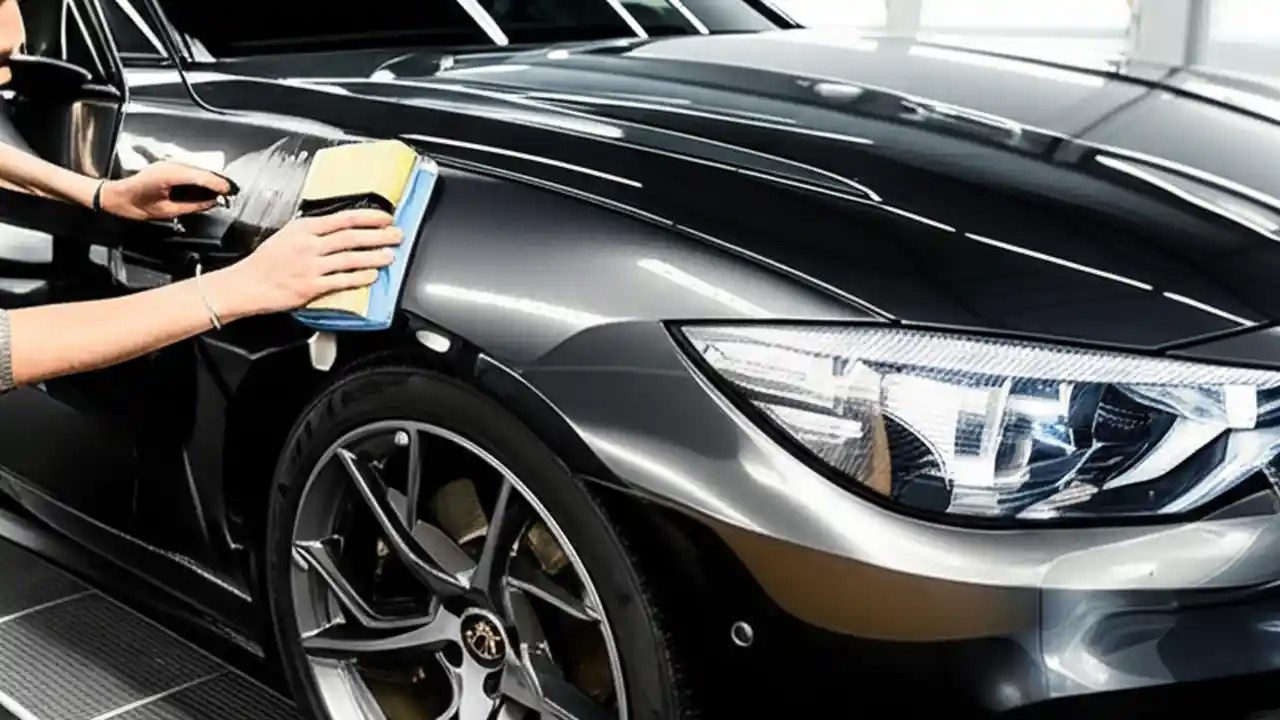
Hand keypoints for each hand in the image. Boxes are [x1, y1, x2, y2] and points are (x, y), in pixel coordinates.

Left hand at [100, 160, 234, 219]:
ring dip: (209, 180)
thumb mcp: (168, 211)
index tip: (230, 191)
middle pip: (202, 171)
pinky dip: (200, 178)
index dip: (218, 184)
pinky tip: (204, 188)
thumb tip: (211, 203)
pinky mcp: (167, 166)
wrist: (117, 196)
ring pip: (197, 170)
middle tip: (228, 193)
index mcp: (170, 175)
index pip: (202, 177)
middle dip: (217, 182)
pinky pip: (189, 170)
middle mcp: (170, 165)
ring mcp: (168, 164)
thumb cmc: (136, 205)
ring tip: (219, 192)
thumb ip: (192, 206)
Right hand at [206, 209, 401, 319]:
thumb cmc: (266, 262)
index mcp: (304, 228)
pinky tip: (371, 276)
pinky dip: (358, 278)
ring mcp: (310, 266)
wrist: (246, 284)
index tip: (385, 217)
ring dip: (373, 256)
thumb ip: (313, 232)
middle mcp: (308, 245)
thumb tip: (340, 228)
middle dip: (378, 235)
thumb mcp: (288, 235)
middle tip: (396, 235)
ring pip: (349, 258)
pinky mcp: (310, 287)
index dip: (368, 217)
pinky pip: (340, 280)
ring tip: (390, 255)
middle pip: (351, 236)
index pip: (343, 218)